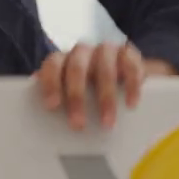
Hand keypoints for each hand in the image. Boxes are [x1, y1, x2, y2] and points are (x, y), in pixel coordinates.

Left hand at [36, 42, 176, 129]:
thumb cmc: (91, 89)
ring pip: (104, 69)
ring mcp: (106, 50)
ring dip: (105, 98)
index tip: (52, 106)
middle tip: (78, 125)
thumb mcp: (73, 94)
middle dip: (76, 97)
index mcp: (64, 60)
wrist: (124, 74)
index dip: (51, 83)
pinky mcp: (128, 54)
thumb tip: (46, 128)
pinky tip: (130, 104)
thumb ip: (60, 102)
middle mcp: (83, 52)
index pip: (53, 65)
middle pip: (76, 68)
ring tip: (107, 123)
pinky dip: (131, 85)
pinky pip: (130, 65)